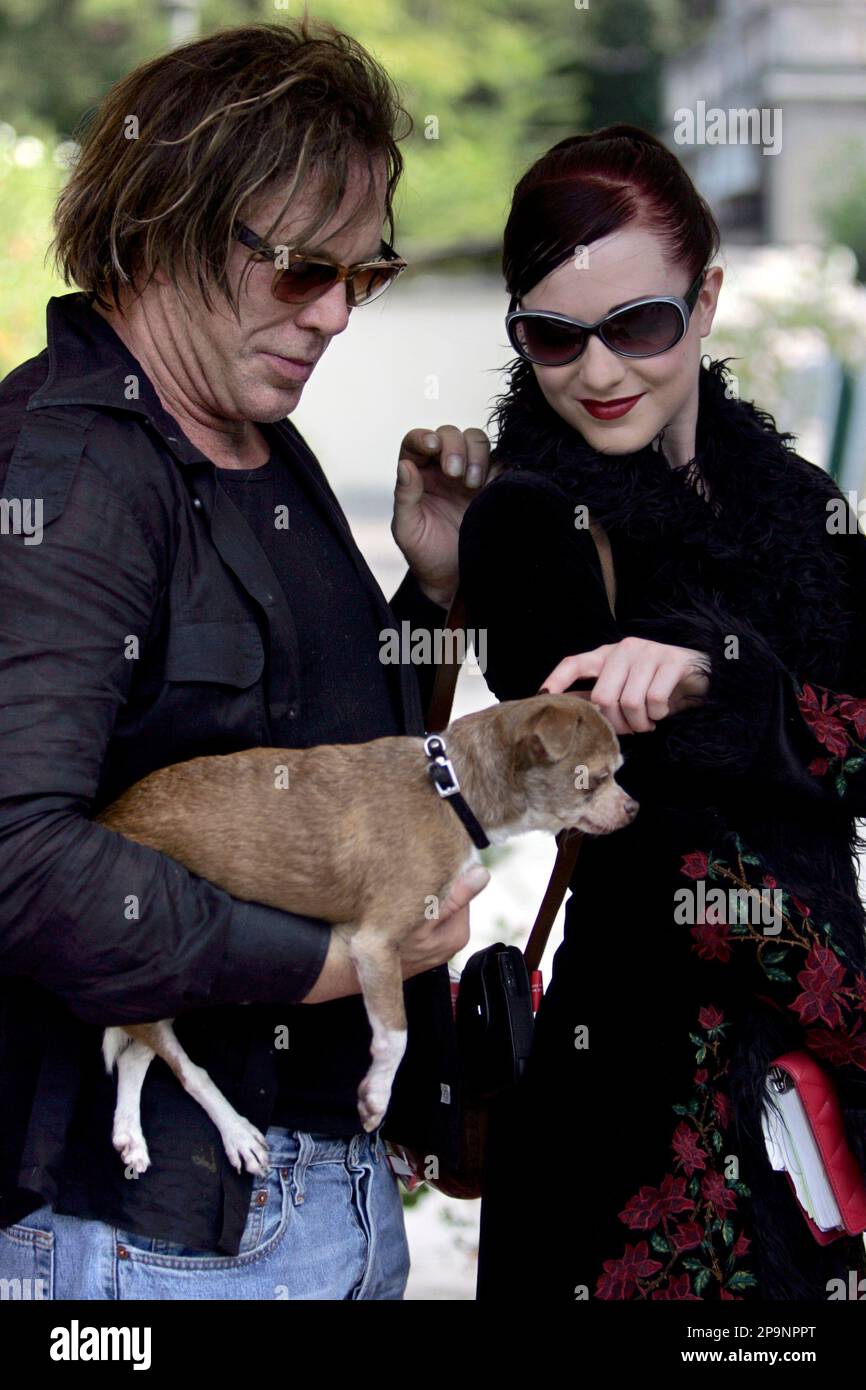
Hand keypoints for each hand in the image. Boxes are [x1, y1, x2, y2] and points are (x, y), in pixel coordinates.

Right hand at [300, 864, 489, 1002]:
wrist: (332, 964)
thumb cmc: (370, 939)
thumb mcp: (415, 915)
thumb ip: (454, 896)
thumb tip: (482, 875)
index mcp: (455, 935)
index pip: (462, 887)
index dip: (442, 873)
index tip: (421, 867)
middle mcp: (445, 944)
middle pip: (446, 895)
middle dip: (428, 884)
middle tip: (403, 879)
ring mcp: (426, 947)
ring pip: (427, 904)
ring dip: (413, 894)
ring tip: (392, 890)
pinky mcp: (407, 946)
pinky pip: (412, 917)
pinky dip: (402, 908)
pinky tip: (385, 905)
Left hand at [392, 425, 498, 606]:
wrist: (455, 579)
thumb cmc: (426, 555)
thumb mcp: (408, 530)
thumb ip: (405, 497)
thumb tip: (405, 465)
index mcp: (417, 474)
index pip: (417, 441)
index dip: (424, 437)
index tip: (432, 446)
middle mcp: (443, 468)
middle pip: (451, 434)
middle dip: (454, 447)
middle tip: (455, 474)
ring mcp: (470, 474)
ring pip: (477, 441)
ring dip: (477, 454)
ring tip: (473, 484)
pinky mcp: (494, 485)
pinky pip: (502, 462)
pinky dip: (500, 466)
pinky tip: (492, 486)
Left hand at [540, 637, 710, 735]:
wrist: (702, 678)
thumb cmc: (657, 686)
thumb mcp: (624, 689)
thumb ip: (598, 697)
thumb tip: (565, 710)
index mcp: (607, 654)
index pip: (574, 663)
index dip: (556, 680)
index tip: (542, 696)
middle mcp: (624, 649)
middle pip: (603, 696)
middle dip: (615, 722)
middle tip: (630, 730)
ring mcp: (649, 652)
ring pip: (629, 702)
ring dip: (639, 722)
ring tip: (648, 723)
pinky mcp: (672, 661)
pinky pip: (654, 700)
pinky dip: (657, 715)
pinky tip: (662, 713)